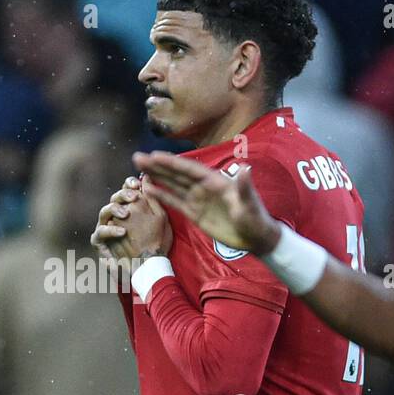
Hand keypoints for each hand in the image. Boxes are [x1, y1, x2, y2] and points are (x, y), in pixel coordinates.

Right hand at [91, 177, 171, 260]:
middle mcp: (116, 215)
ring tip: (125, 213)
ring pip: (104, 212)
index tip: (137, 184)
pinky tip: (121, 232)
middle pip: (114, 198)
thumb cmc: (155, 244)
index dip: (129, 184)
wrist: (148, 270)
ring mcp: (106, 228)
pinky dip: (110, 231)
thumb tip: (149, 177)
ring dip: (114, 210)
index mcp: (130, 208)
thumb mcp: (159, 221)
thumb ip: (154, 200)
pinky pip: (100, 233)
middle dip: (122, 195)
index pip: (126, 191)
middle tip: (133, 196)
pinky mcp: (100, 242)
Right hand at [131, 150, 279, 255]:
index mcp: (216, 181)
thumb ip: (244, 187)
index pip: (190, 169)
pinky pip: (175, 202)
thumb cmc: (256, 219)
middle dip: (158, 166)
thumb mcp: (250, 204)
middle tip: (137, 157)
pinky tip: (148, 190)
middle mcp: (204, 187)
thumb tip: (245, 168)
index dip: (173, 162)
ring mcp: (198, 200)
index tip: (155, 155)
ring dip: (156, 177)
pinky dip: (162, 196)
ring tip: (138, 169)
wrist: (256, 238)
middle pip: (177, 174)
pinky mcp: (195, 214)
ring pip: (173, 185)